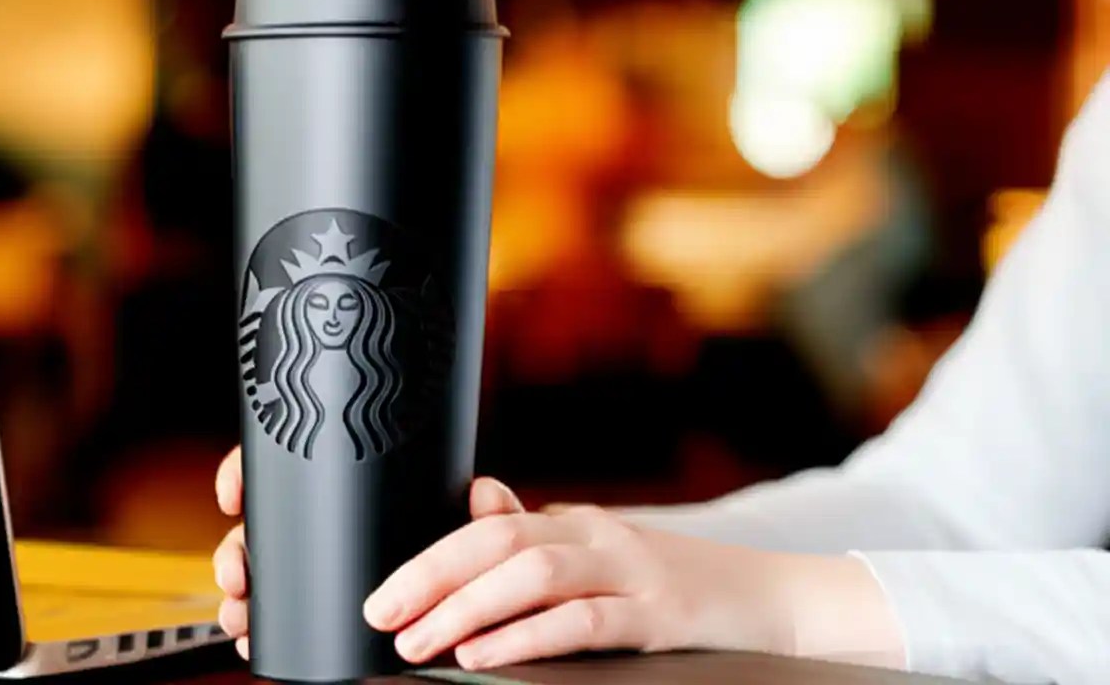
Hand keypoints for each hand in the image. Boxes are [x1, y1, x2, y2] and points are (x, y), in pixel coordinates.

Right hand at [212, 445, 529, 660]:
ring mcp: (326, 564)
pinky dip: (257, 618)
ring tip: (241, 611)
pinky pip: (278, 606)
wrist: (484, 606)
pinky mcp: (324, 603)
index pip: (300, 464)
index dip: (253, 471)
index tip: (234, 494)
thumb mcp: (484, 534)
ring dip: (240, 587)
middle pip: (267, 521)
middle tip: (238, 571)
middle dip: (236, 545)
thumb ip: (491, 511)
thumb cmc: (481, 558)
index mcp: (366, 493)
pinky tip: (252, 632)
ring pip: (263, 566)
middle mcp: (338, 524)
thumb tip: (486, 493)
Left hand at [362, 488, 905, 670]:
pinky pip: (582, 621)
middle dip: (431, 576)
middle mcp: (597, 536)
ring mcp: (630, 573)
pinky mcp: (658, 616)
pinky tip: (484, 653)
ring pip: (534, 573)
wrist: (772, 599)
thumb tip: (476, 501)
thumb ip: (539, 535)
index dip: (430, 556)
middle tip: (382, 614)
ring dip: (467, 606)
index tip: (382, 592)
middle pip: (500, 540)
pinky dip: (526, 635)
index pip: (488, 525)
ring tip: (421, 639)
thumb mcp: (603, 553)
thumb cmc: (676, 583)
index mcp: (577, 523)